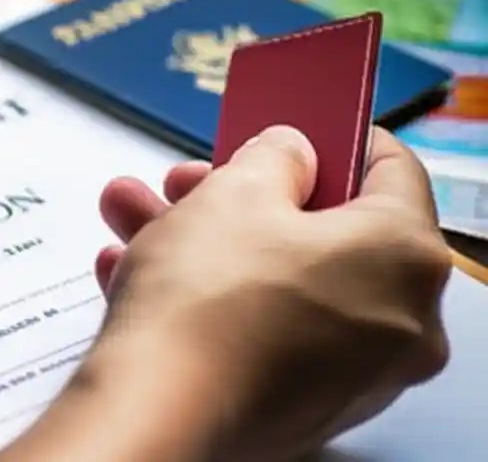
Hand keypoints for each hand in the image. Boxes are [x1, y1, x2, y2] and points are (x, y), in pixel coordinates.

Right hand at [0, 126, 449, 461]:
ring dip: (202, 240)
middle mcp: (398, 322)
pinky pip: (257, 330)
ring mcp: (351, 373)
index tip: (293, 124)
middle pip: (320, 230)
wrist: (157, 413)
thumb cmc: (207, 302)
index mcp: (405, 256)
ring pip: (276, 281)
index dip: (333, 134)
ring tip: (132, 216)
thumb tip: (290, 154)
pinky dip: (206, 297)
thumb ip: (273, 156)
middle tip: (189, 176)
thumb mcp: (235, 191)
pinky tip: (132, 271)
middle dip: (237, 193)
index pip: (390, 168)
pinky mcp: (299, 405)